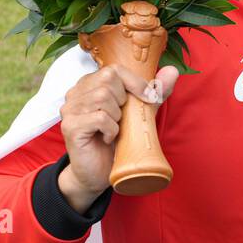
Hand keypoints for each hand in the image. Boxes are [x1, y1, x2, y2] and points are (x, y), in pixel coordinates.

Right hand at [57, 64, 179, 210]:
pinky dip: (111, 129)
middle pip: (108, 80)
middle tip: (121, 120)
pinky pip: (99, 117)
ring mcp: (70, 108)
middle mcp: (76, 92)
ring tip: (114, 130)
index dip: (135, 82)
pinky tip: (108, 139)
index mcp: (90, 84)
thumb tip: (172, 71)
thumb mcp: (140, 114)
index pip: (114, 69)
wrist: (99, 172)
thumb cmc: (117, 141)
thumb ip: (154, 93)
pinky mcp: (70, 126)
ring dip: (117, 117)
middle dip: (124, 102)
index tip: (148, 98)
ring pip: (103, 97)